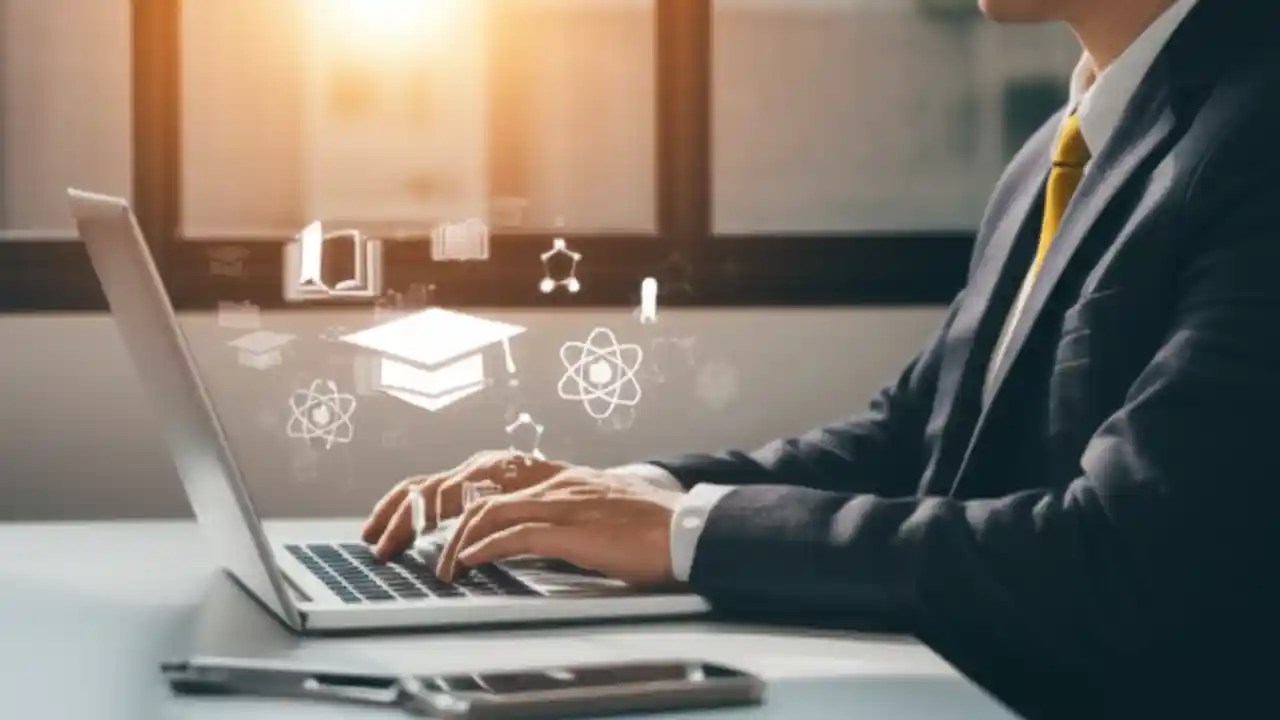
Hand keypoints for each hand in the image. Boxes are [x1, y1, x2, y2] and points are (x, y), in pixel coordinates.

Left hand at [435, 467, 681, 588]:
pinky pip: (514, 535)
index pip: (496, 477)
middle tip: (430, 551)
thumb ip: (571, 515)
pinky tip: (470, 563)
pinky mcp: (571, 531)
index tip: (440, 523)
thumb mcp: (602, 511)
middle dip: (445, 521)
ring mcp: (563, 504)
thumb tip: (543, 534)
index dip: (462, 498)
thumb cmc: (652, 527)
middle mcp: (557, 483)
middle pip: (482, 492)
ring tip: (446, 566)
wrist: (686, 530)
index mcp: (564, 477)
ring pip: (489, 511)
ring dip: (457, 540)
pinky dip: (485, 549)